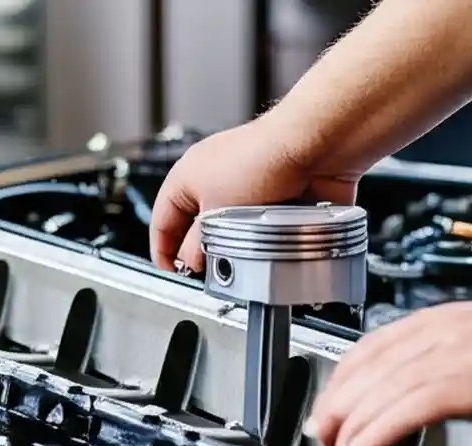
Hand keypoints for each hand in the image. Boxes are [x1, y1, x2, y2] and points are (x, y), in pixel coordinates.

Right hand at [150, 118, 361, 271]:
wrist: (309, 146)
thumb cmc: (261, 159)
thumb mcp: (215, 217)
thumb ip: (198, 246)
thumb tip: (193, 263)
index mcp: (186, 176)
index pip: (162, 220)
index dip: (162, 250)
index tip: (170, 272)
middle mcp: (213, 177)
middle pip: (196, 226)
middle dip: (202, 250)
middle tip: (208, 272)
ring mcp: (245, 184)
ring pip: (231, 227)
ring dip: (237, 244)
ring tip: (242, 259)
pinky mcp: (273, 190)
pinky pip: (260, 222)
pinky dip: (262, 235)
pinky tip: (267, 245)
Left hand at [303, 299, 471, 445]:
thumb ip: (455, 367)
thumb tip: (439, 396)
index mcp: (441, 320)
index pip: (370, 347)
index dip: (342, 381)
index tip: (332, 407)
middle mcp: (437, 332)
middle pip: (364, 368)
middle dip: (335, 406)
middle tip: (322, 436)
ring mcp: (450, 355)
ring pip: (379, 390)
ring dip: (352, 426)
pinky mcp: (466, 382)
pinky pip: (406, 408)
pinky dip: (378, 430)